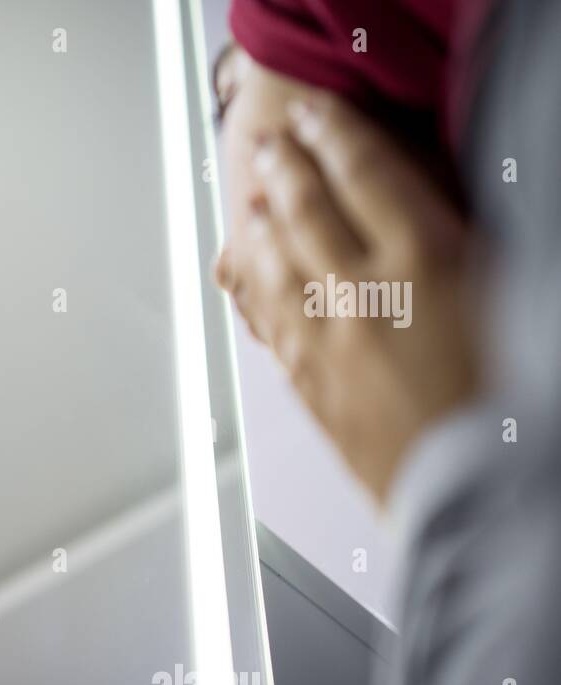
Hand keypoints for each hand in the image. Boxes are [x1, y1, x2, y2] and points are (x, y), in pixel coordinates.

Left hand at [215, 91, 482, 504]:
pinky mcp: (310, 387)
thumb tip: (423, 214)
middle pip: (307, 214)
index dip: (335, 138)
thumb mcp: (504, 294)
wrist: (483, 488)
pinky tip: (250, 280)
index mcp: (424, 263)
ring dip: (259, 230)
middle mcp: (363, 298)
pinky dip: (255, 293)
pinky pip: (270, 326)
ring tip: (251, 206)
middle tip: (272, 149)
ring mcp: (327, 344)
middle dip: (286, 173)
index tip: (317, 118)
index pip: (366, 177)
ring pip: (275, 268)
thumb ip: (452, 247)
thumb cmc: (513, 397)